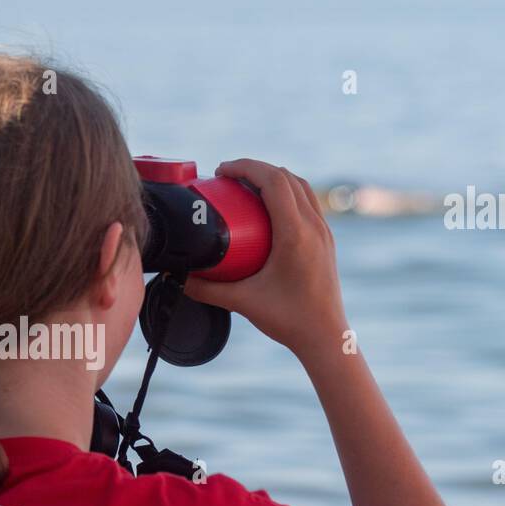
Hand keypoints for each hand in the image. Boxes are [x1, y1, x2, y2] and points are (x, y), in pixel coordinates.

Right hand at [184, 159, 347, 355]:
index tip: (221, 171)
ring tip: (246, 187)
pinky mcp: (326, 240)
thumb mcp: (243, 302)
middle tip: (227, 178)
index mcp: (295, 234)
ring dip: (273, 178)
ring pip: (301, 186)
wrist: (326, 338)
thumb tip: (178, 277)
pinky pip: (307, 202)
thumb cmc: (289, 320)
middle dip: (255, 169)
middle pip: (286, 176)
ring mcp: (323, 232)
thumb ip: (207, 289)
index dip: (245, 167)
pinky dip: (286, 194)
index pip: (273, 181)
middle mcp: (314, 226)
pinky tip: (268, 209)